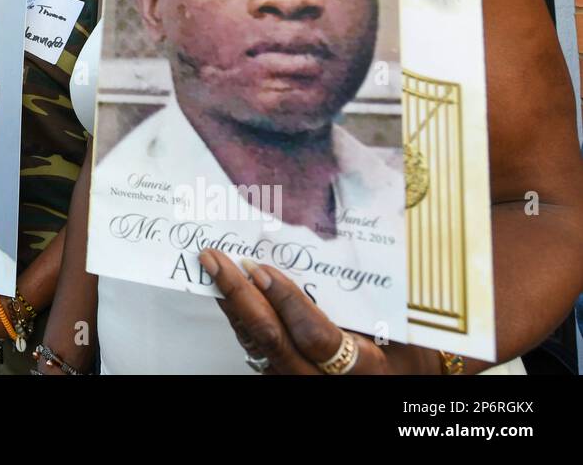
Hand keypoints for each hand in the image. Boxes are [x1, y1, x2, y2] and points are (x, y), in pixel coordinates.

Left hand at [200, 248, 437, 374]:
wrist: (404, 384)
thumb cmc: (409, 349)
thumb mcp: (404, 324)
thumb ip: (374, 292)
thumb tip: (354, 237)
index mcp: (365, 369)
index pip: (317, 337)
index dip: (287, 302)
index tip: (261, 269)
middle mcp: (326, 381)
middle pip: (273, 342)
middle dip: (240, 296)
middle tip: (216, 259)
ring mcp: (300, 381)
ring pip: (257, 347)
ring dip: (232, 304)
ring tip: (212, 267)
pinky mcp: (283, 376)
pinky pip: (255, 348)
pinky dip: (239, 316)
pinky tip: (227, 291)